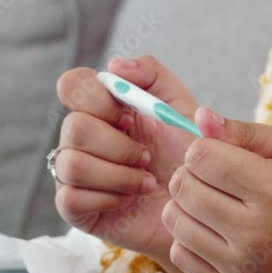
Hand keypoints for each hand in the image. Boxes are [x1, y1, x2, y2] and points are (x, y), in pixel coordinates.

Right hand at [53, 56, 198, 264]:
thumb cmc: (190, 155)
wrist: (201, 206)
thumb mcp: (181, 107)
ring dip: (118, 175)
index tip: (130, 117)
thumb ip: (152, 74)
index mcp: (104, 106)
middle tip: (148, 157)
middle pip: (74, 127)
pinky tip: (130, 201)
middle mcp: (83, 136)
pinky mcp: (74, 207)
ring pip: (71, 164)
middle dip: (118, 145)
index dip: (96, 99)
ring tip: (147, 182)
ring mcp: (75, 171)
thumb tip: (115, 65)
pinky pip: (69, 198)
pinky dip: (108, 199)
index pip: (72, 84)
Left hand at [161, 107, 271, 272]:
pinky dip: (188, 235)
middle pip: (184, 188)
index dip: (204, 147)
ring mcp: (242, 262)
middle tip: (216, 173)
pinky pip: (180, 254)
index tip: (220, 151)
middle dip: (192, 172)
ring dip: (187, 203)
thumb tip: (199, 116)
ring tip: (214, 198)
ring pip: (175, 221)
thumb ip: (243, 131)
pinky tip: (212, 225)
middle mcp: (254, 231)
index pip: (201, 157)